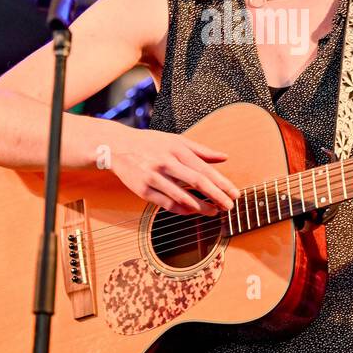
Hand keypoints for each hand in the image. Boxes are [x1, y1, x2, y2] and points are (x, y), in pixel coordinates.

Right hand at [106, 127, 240, 215]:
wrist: (118, 146)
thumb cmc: (150, 143)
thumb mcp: (176, 140)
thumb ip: (201, 150)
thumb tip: (225, 157)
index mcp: (177, 149)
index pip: (204, 169)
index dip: (221, 183)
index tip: (234, 193)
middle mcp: (166, 162)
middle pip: (197, 182)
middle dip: (216, 196)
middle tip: (230, 206)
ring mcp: (153, 177)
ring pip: (181, 196)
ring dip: (200, 206)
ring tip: (214, 212)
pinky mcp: (142, 190)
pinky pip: (165, 203)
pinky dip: (181, 209)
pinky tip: (192, 212)